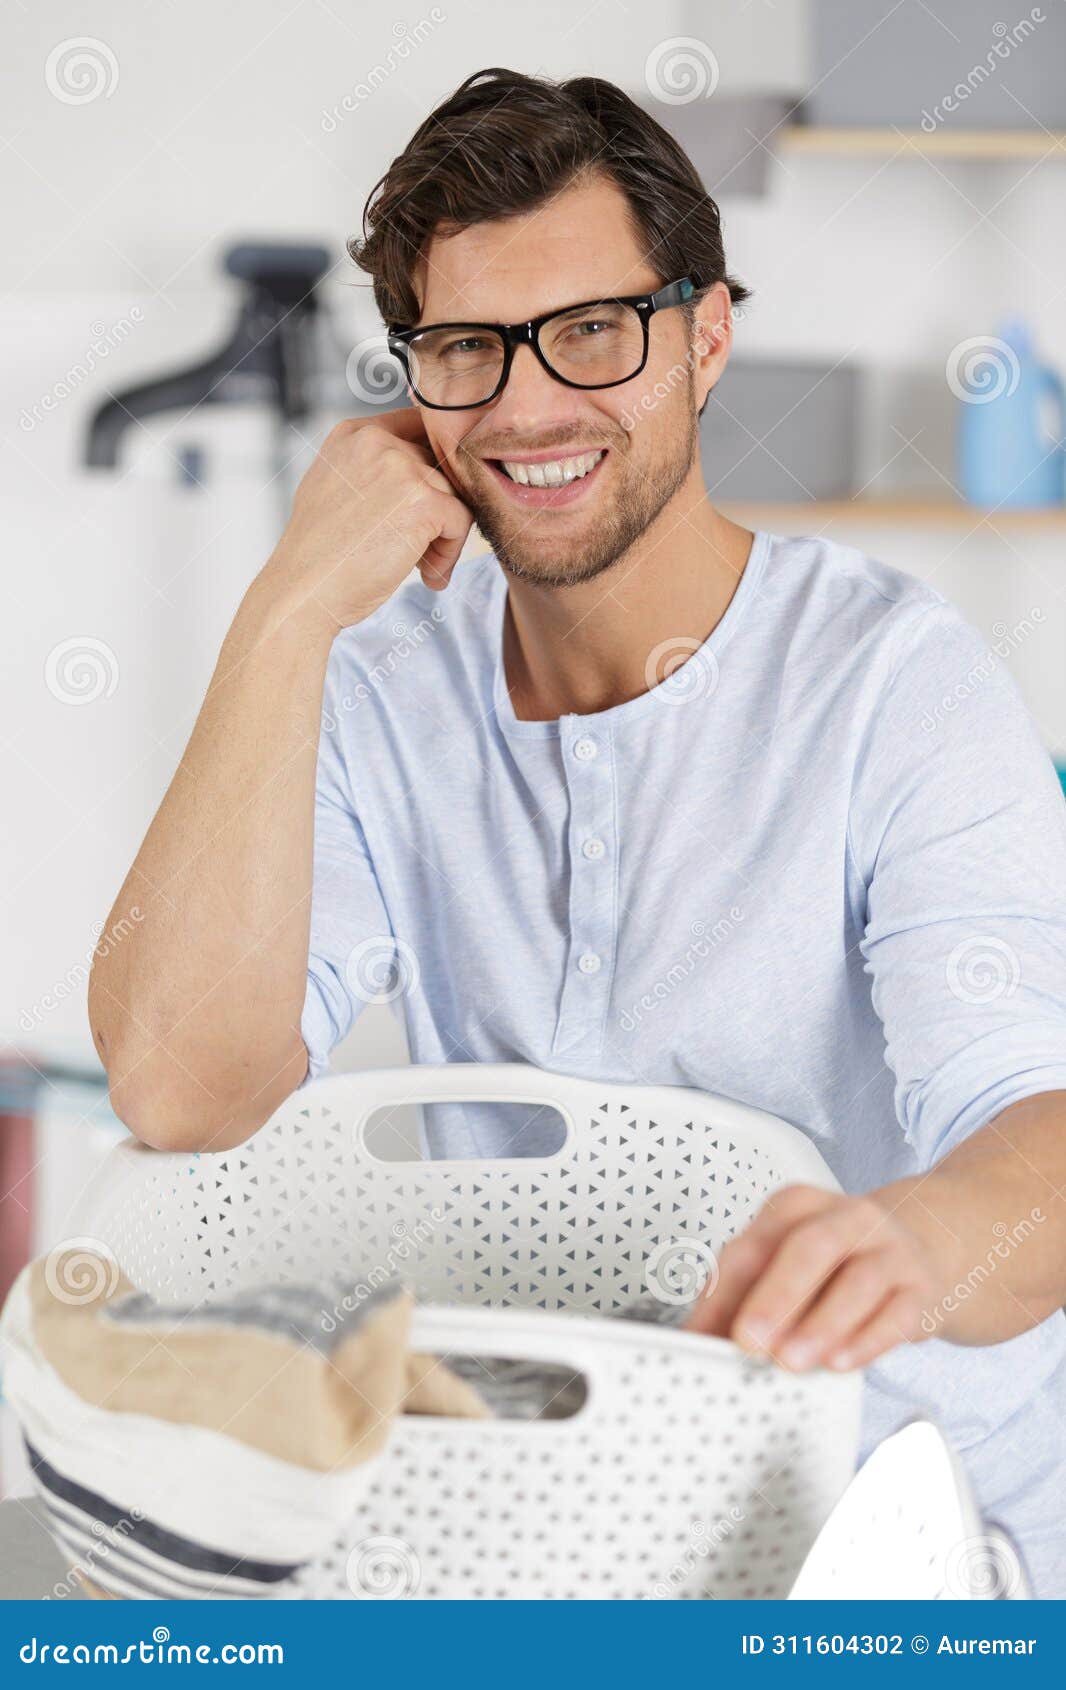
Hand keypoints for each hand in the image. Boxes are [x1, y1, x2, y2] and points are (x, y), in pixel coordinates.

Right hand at [267, 408, 474, 627]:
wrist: (304, 591)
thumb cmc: (319, 554)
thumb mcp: (334, 487)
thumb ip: (372, 468)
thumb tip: (424, 470)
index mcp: (354, 433)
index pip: (419, 429)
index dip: (433, 468)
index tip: (427, 507)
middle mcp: (376, 441)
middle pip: (440, 466)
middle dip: (438, 509)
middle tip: (421, 551)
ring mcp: (400, 468)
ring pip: (454, 494)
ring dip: (445, 535)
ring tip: (423, 568)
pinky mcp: (423, 501)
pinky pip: (462, 519)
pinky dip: (451, 551)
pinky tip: (428, 575)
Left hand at [685, 1182, 953, 1370]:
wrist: (922, 1247)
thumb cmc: (838, 1262)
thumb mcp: (788, 1265)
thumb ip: (745, 1297)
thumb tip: (702, 1342)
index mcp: (797, 1206)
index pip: (754, 1245)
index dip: (724, 1293)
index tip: (703, 1337)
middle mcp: (846, 1218)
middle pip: (808, 1247)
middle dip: (774, 1297)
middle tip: (747, 1343)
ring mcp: (889, 1249)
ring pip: (858, 1280)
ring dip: (821, 1324)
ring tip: (791, 1361)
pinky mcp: (920, 1286)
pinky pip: (897, 1313)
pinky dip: (867, 1341)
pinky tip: (840, 1363)